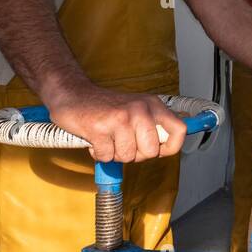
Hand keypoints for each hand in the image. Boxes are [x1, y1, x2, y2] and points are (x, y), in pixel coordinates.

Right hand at [46, 83, 186, 162]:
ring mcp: (120, 118)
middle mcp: (140, 110)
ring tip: (108, 138)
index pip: (179, 130)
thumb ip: (153, 125)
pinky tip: (95, 139)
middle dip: (136, 155)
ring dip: (114, 153)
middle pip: (151, 151)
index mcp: (152, 105)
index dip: (170, 147)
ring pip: (127, 156)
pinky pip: (106, 156)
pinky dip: (99, 153)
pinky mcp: (99, 128)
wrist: (72, 94)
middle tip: (123, 143)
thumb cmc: (106, 107)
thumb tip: (170, 146)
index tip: (158, 150)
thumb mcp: (137, 108)